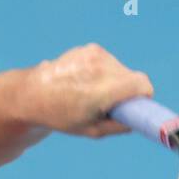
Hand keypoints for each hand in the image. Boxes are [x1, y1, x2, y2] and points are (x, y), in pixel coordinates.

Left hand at [24, 43, 153, 137]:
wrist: (33, 94)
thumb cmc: (62, 116)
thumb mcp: (92, 130)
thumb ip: (119, 126)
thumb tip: (138, 121)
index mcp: (101, 90)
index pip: (142, 84)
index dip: (145, 96)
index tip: (140, 105)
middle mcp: (100, 68)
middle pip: (133, 77)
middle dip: (129, 90)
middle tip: (112, 105)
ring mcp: (94, 55)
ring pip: (122, 69)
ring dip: (116, 80)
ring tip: (94, 93)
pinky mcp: (91, 48)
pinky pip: (110, 62)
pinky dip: (105, 72)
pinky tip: (87, 81)